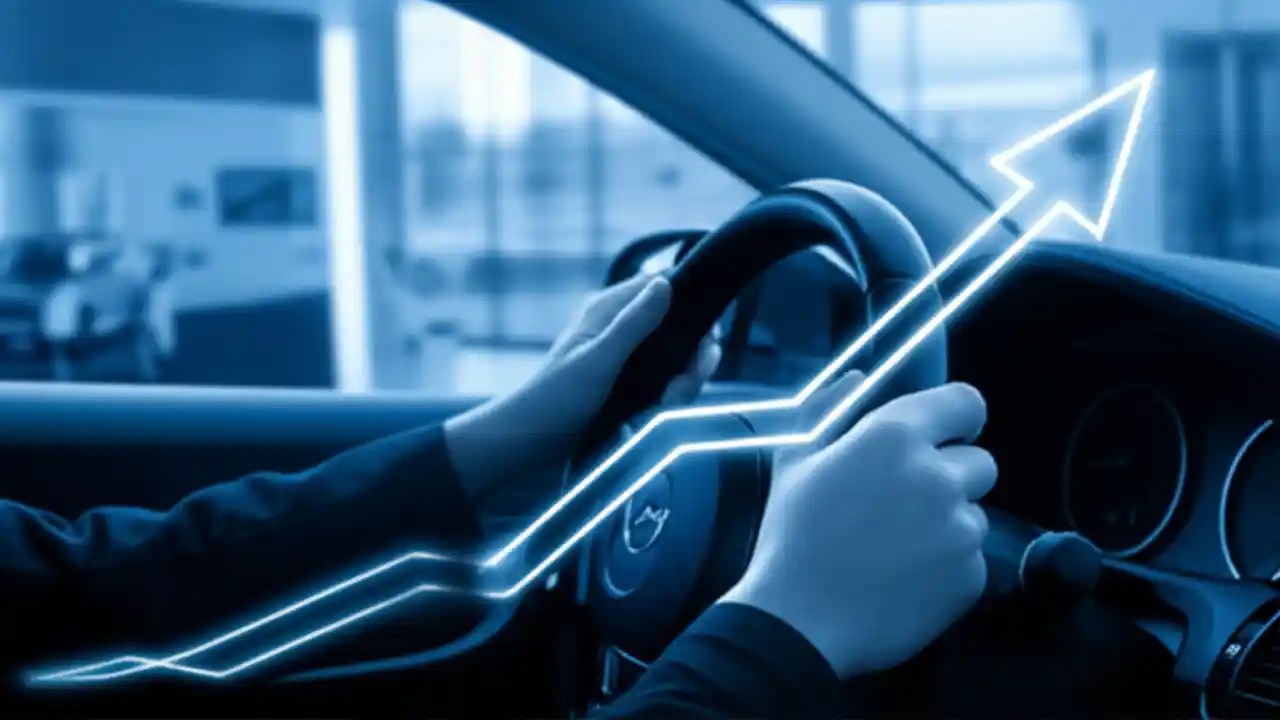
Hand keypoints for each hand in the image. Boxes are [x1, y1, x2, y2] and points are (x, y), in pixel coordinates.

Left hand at [445, 274, 719, 497]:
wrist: (529, 442)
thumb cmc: (556, 398)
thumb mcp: (598, 360)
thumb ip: (633, 323)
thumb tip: (665, 283)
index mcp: (609, 308)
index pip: (664, 287)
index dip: (693, 308)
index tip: (703, 344)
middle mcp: (620, 325)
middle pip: (679, 326)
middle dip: (692, 357)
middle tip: (684, 388)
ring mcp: (626, 354)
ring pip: (676, 356)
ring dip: (683, 381)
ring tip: (668, 405)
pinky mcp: (629, 381)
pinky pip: (664, 379)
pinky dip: (671, 394)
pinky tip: (662, 411)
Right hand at [721, 374, 995, 677]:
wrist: (798, 621)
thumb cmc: (792, 536)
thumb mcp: (796, 459)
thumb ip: (829, 408)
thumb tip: (858, 378)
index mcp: (895, 437)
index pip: (966, 403)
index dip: (958, 417)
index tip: (946, 434)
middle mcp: (938, 476)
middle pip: (980, 462)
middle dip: (951, 477)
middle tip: (905, 504)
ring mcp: (960, 529)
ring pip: (973, 514)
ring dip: (947, 524)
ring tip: (896, 547)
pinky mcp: (971, 576)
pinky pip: (971, 560)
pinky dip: (946, 567)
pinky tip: (903, 576)